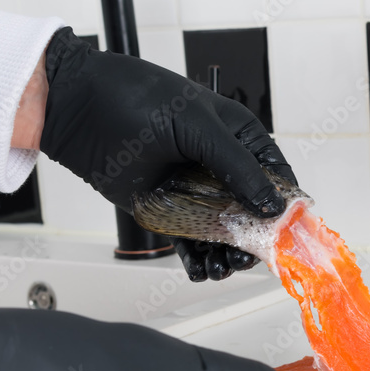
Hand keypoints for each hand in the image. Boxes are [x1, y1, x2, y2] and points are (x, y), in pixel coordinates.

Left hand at [37, 27, 294, 280]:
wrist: (80, 110)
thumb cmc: (138, 99)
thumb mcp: (198, 127)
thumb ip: (238, 167)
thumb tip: (273, 205)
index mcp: (238, 138)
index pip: (276, 176)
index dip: (286, 205)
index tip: (289, 234)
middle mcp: (221, 167)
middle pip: (253, 212)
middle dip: (254, 239)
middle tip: (244, 257)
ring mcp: (195, 191)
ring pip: (224, 232)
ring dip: (226, 255)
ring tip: (220, 268)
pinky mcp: (169, 210)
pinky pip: (191, 241)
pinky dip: (197, 259)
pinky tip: (201, 270)